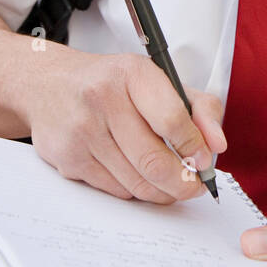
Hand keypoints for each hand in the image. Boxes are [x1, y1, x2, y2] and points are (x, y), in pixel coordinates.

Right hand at [26, 47, 226, 205]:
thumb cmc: (114, 84)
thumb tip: (217, 146)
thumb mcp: (160, 80)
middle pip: (153, 161)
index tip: (205, 162)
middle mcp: (103, 99)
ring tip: (171, 185)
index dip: (195, 148)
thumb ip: (200, 108)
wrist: (49, 85)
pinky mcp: (67, 159)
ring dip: (161, 192)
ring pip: (135, 183)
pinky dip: (134, 191)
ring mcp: (81, 131)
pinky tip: (139, 178)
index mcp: (133, 74)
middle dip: (182, 183)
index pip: (172, 120)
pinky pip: (114, 190)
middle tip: (194, 187)